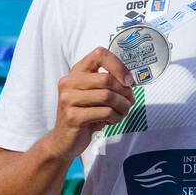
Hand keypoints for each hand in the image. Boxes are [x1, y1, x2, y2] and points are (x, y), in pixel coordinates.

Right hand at [44, 47, 135, 161]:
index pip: (99, 54)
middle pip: (107, 79)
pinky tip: (112, 121)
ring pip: (108, 96)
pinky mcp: (73, 116)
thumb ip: (109, 84)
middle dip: (125, 92)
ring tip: (122, 112)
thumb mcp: (96, 95)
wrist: (64, 140)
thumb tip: (131, 81)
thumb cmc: (86, 114)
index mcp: (76, 72)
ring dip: (122, 106)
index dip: (118, 65)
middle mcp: (69, 82)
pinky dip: (115, 117)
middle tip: (130, 102)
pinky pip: (105, 112)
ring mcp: (68, 99)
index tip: (128, 81)